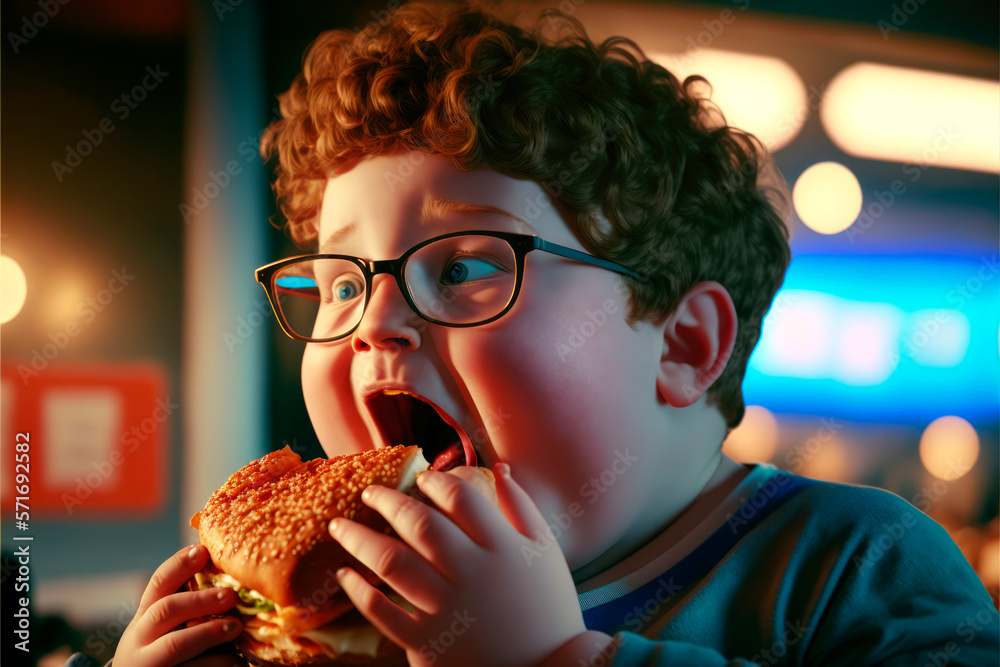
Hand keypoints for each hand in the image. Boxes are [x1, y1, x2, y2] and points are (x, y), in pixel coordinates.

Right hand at [114, 544, 243, 666]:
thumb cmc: (162, 658)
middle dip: (200, 600)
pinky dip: (216, 664)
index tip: (202, 550)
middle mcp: (139, 640)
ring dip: (210, 633)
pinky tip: (235, 661)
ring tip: (237, 628)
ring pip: (176, 644)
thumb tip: (228, 581)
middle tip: (231, 595)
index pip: (158, 584)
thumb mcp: (163, 633)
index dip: (179, 565)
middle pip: (166, 610)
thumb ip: (185, 611)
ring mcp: (147, 664)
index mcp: (144, 620)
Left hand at [328, 463, 602, 666]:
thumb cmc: (546, 607)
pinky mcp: (427, 644)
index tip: (421, 478)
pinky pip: (383, 612)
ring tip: (339, 526)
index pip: (461, 500)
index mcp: (503, 548)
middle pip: (420, 525)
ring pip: (392, 563)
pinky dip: (358, 592)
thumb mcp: (545, 552)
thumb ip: (521, 508)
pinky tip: (344, 575)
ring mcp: (447, 609)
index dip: (437, 482)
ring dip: (360, 540)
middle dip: (388, 502)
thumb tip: (502, 468)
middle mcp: (472, 573)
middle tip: (369, 492)